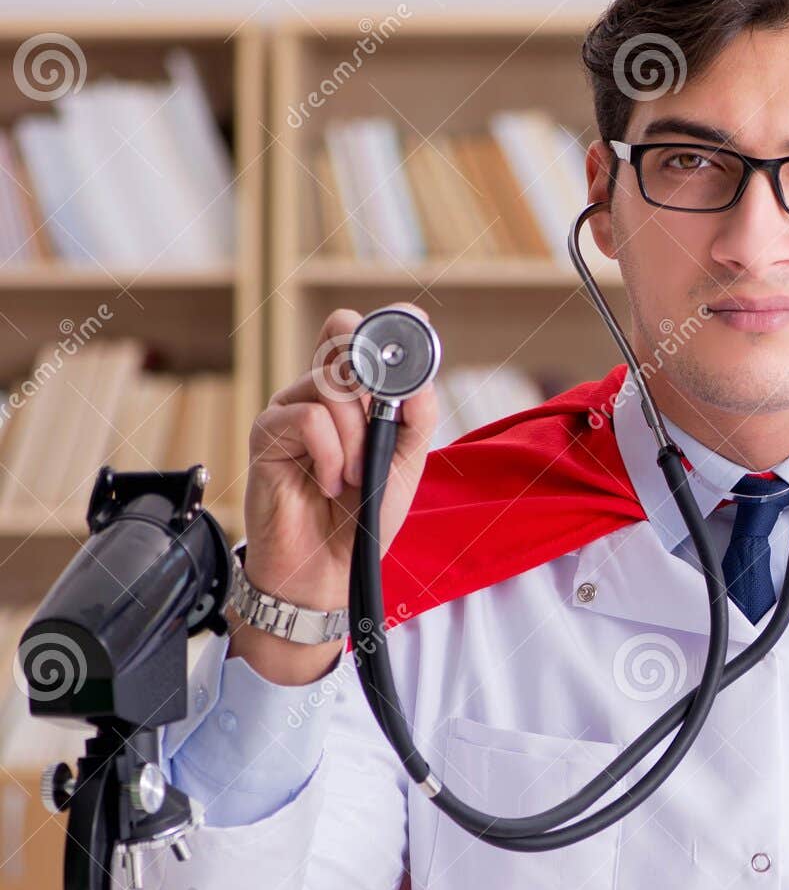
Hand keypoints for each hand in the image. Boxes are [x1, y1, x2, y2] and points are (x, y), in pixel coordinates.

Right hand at [230, 305, 437, 683]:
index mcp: (350, 398)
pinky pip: (308, 418)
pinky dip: (331, 453)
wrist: (329, 571)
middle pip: (343, 345)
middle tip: (381, 419)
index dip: (386, 325)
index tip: (416, 318)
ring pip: (332, 387)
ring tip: (352, 476)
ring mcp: (289, 412)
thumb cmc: (362, 519)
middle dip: (373, 378)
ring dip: (356, 437)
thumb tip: (420, 376)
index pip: (359, 339)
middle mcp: (317, 395)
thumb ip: (414, 419)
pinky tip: (330, 482)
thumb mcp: (404, 465)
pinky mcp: (266, 436)